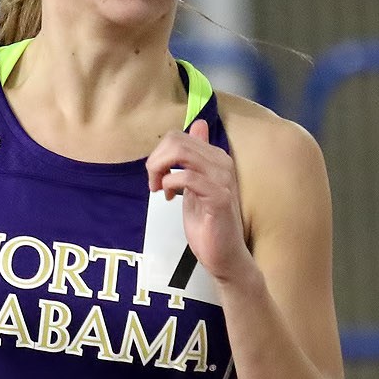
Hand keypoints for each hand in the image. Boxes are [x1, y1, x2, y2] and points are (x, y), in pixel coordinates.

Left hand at [145, 118, 252, 284]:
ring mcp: (222, 179)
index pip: (179, 137)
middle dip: (156, 160)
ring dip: (160, 169)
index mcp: (216, 157)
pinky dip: (170, 184)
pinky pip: (187, 177)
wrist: (224, 255)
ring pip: (181, 153)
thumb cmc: (207, 223)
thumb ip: (194, 158)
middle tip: (154, 182)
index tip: (157, 176)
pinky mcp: (219, 196)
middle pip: (177, 141)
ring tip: (159, 188)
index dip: (160, 154)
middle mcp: (222, 162)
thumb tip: (198, 123)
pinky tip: (170, 198)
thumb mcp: (195, 185)